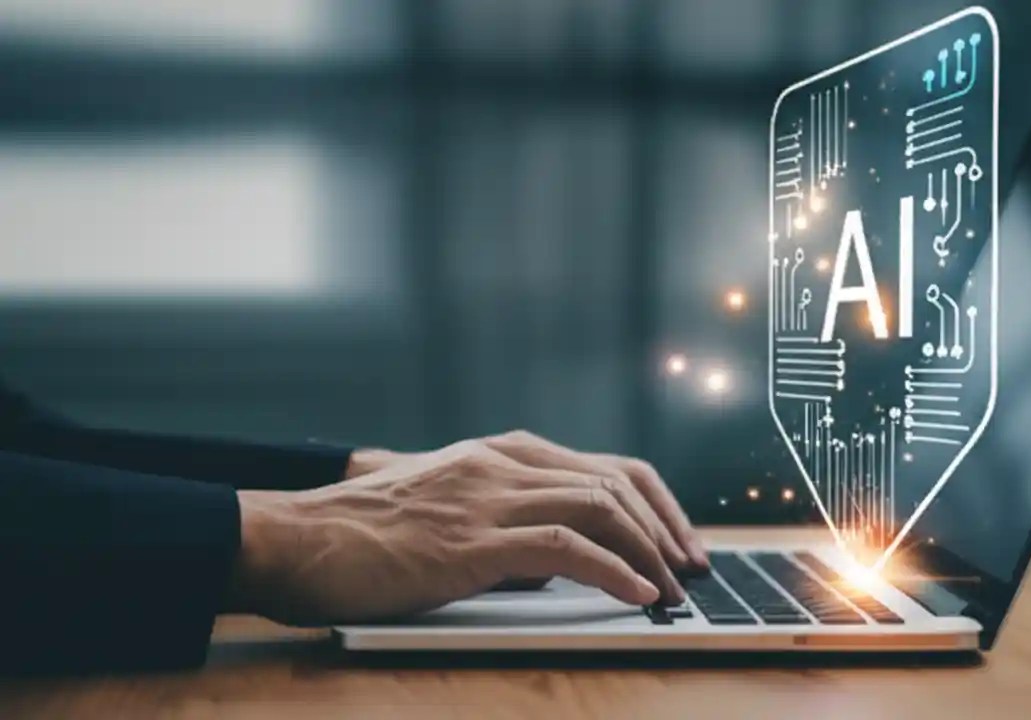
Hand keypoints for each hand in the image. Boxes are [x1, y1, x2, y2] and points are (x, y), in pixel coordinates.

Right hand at [229, 436, 693, 624]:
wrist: (293, 540)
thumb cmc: (360, 537)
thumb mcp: (442, 514)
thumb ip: (499, 525)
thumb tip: (553, 565)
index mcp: (497, 454)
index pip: (600, 465)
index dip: (651, 502)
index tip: (677, 539)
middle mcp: (500, 464)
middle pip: (612, 481)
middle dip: (663, 527)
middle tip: (689, 569)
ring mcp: (487, 497)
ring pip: (597, 506)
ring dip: (647, 550)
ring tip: (670, 589)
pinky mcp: (471, 541)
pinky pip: (565, 548)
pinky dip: (611, 569)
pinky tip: (635, 594)